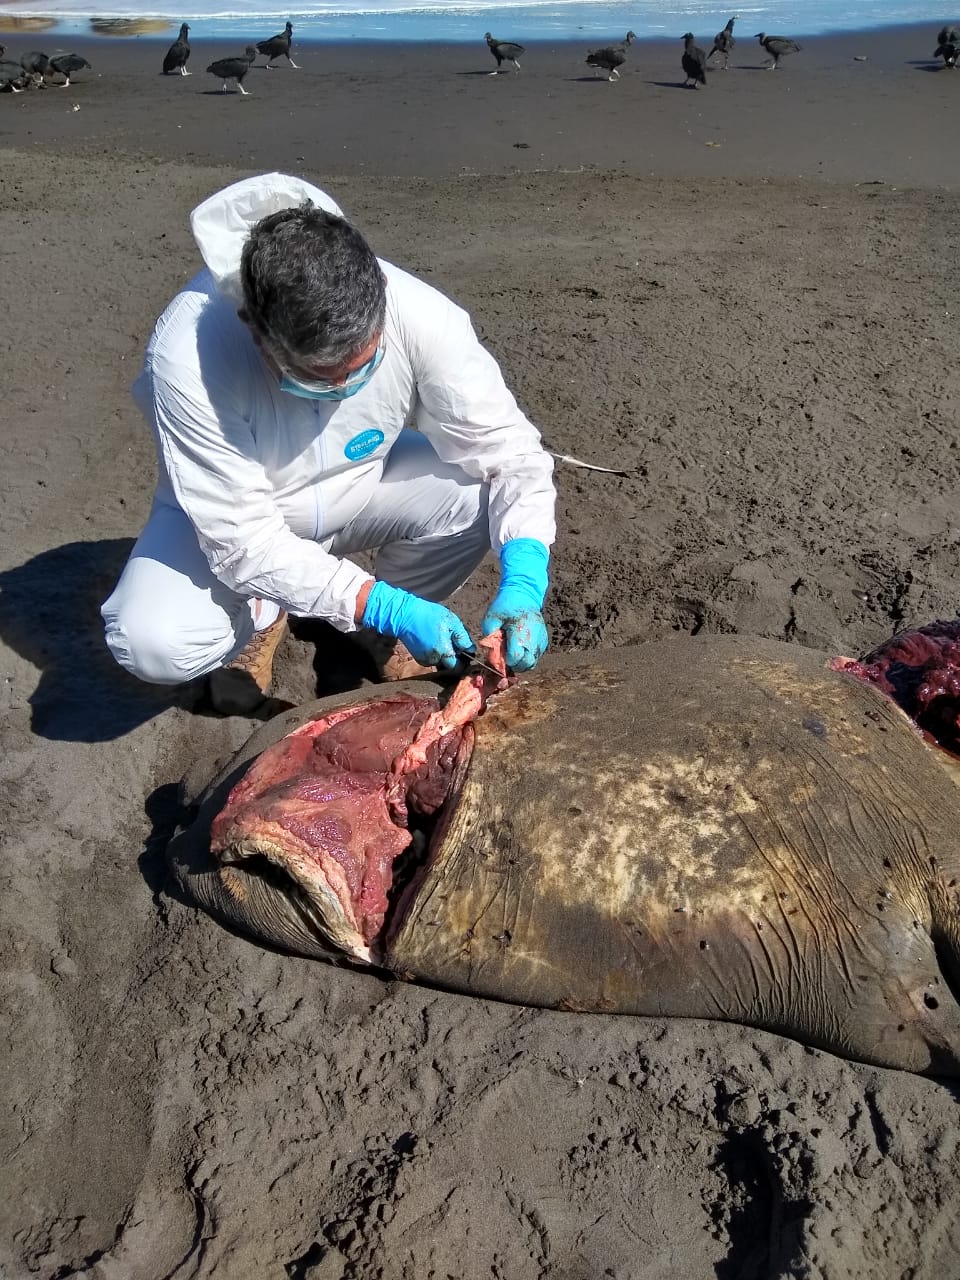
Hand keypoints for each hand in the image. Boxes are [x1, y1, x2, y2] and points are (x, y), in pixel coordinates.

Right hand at [362, 580, 474, 669]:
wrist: (404, 615)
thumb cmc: (428, 615)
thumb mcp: (451, 621)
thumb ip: (463, 638)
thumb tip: (471, 651)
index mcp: (443, 651)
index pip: (458, 667)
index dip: (464, 661)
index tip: (465, 652)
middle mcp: (433, 660)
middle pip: (450, 665)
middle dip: (454, 657)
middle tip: (454, 643)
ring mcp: (424, 660)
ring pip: (441, 662)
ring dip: (445, 655)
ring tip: (442, 638)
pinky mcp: (419, 658)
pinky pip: (432, 659)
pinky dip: (436, 653)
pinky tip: (434, 641)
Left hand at [481, 538, 549, 672]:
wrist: (524, 594)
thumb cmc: (505, 605)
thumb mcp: (491, 617)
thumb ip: (489, 636)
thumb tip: (489, 654)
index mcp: (519, 629)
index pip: (516, 656)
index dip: (506, 662)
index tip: (499, 659)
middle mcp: (533, 636)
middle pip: (527, 663)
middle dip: (514, 665)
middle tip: (505, 659)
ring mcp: (541, 639)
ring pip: (533, 663)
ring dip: (521, 664)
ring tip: (512, 654)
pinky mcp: (544, 640)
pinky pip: (536, 657)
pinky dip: (528, 658)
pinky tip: (519, 650)